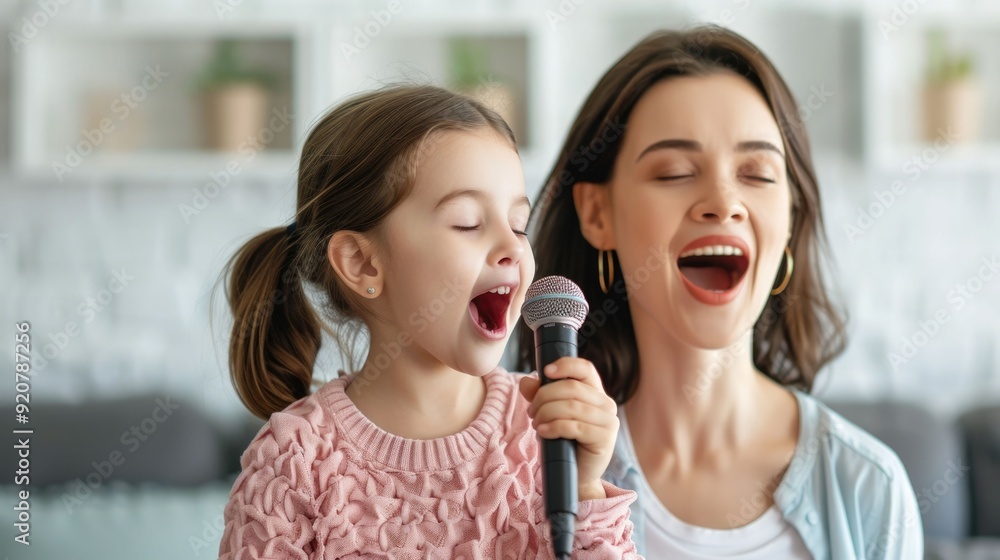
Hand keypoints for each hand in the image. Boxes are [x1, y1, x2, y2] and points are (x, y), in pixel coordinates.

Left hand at [518, 357, 619, 500]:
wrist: (576, 475)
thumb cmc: (563, 442)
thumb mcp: (550, 414)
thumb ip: (539, 396)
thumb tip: (526, 382)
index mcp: (596, 393)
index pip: (585, 368)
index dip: (566, 365)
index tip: (545, 372)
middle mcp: (606, 404)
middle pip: (571, 388)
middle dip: (544, 397)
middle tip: (532, 411)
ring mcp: (608, 421)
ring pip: (571, 406)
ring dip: (546, 413)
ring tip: (536, 423)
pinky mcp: (604, 439)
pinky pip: (574, 426)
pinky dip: (553, 427)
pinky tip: (542, 431)